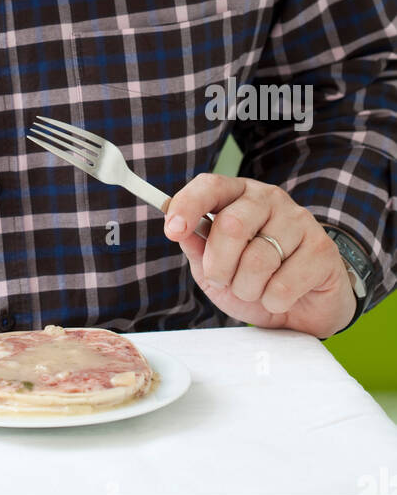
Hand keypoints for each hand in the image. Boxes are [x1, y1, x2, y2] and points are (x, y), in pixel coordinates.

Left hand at [162, 174, 356, 337]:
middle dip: (219, 265)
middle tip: (223, 280)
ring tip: (255, 290)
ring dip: (247, 288)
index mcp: (238, 195)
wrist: (302, 308)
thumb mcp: (215, 269)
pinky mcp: (322, 249)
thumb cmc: (254, 281)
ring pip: (258, 259)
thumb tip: (179, 231)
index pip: (211, 186)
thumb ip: (197, 248)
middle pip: (232, 225)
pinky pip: (284, 284)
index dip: (188, 205)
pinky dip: (273, 301)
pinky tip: (280, 297)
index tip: (172, 231)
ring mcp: (299, 221)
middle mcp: (269, 199)